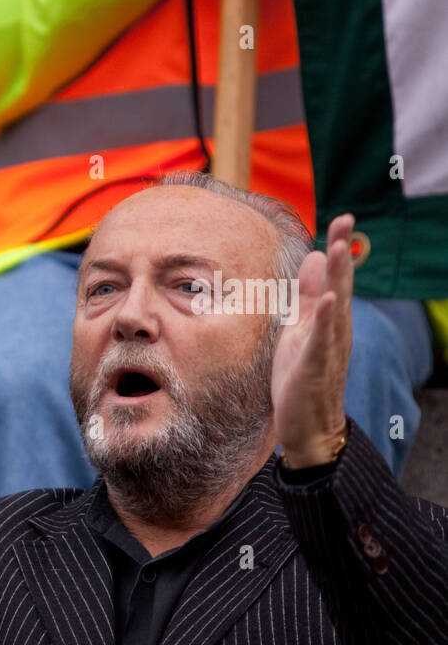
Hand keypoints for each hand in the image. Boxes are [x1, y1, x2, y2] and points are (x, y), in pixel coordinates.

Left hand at [271, 214, 354, 466]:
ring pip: (336, 307)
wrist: (308, 426)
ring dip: (338, 277)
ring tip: (339, 248)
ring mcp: (328, 347)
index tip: (342, 219)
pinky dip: (327, 318)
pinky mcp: (315, 367)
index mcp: (328, 319)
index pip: (335, 278)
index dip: (338, 249)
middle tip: (345, 219)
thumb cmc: (302, 375)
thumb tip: (315, 258)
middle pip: (341, 284)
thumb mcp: (300, 328)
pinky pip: (322, 340)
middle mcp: (335, 329)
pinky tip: (330, 299)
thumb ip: (307, 296)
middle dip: (342, 252)